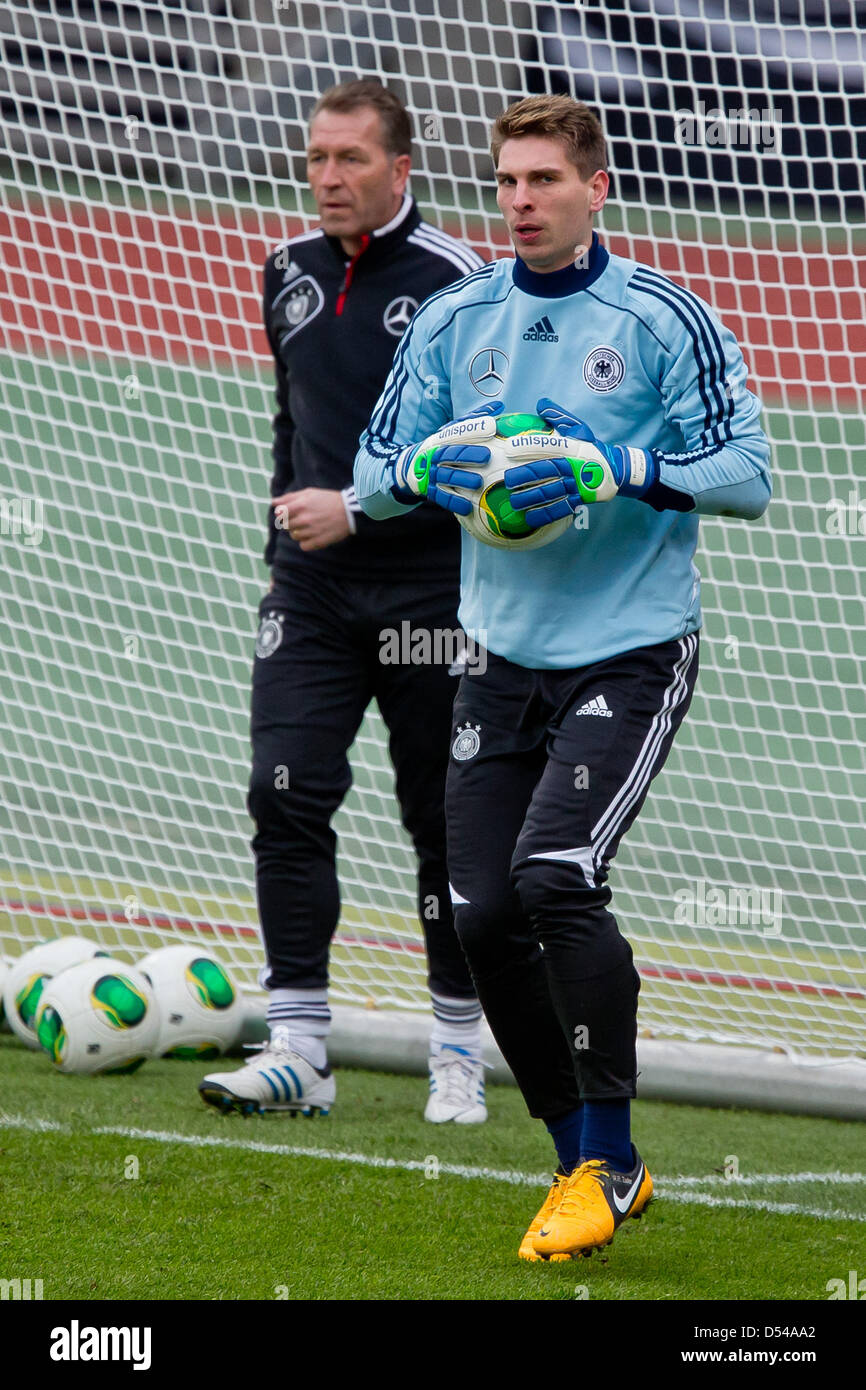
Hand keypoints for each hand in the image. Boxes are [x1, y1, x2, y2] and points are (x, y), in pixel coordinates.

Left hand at [271, 488, 351, 550]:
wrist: (349, 511)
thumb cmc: (327, 500)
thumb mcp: (309, 493)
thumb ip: (289, 497)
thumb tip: (273, 503)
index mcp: (301, 505)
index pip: (279, 514)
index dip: (283, 514)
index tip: (290, 512)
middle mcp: (304, 519)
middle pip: (285, 526)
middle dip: (291, 522)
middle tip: (303, 518)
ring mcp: (311, 531)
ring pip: (294, 536)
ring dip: (299, 532)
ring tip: (310, 526)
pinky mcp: (318, 542)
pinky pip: (303, 546)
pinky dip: (306, 542)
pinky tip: (314, 535)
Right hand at [393, 402, 502, 514]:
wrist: (412, 467)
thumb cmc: (443, 447)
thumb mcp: (454, 431)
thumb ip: (475, 420)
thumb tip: (500, 406)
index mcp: (441, 439)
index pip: (456, 432)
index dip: (473, 430)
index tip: (491, 429)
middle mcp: (434, 456)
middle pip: (450, 454)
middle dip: (468, 455)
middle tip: (487, 457)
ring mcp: (431, 474)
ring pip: (446, 477)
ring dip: (462, 480)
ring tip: (479, 483)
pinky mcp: (430, 492)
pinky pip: (442, 498)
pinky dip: (455, 502)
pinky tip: (468, 508)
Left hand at [502, 397, 656, 525]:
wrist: (616, 469)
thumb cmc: (591, 447)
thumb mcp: (579, 428)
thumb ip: (559, 416)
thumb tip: (541, 403)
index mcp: (572, 447)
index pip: (548, 446)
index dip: (528, 446)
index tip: (509, 448)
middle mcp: (574, 466)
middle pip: (547, 471)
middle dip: (525, 476)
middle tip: (506, 480)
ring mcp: (577, 485)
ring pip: (551, 492)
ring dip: (531, 498)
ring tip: (514, 502)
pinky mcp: (580, 500)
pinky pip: (561, 509)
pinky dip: (545, 515)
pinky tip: (529, 518)